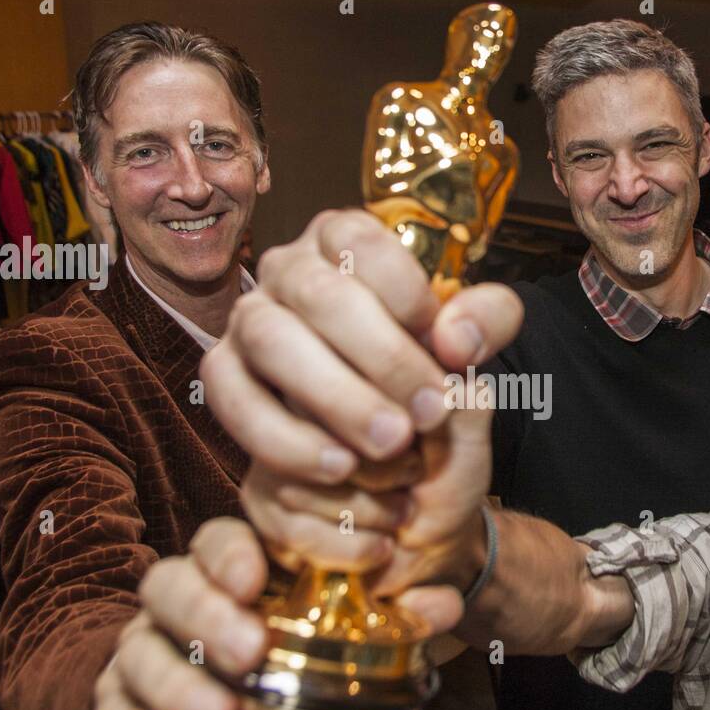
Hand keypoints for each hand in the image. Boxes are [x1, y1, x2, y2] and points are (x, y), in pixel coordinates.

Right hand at [91, 515, 472, 709]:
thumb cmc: (293, 658)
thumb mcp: (347, 636)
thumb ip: (391, 618)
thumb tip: (442, 607)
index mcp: (231, 577)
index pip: (217, 543)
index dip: (228, 554)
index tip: (252, 578)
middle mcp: (180, 607)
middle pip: (167, 587)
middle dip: (203, 616)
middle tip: (247, 652)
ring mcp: (146, 654)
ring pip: (136, 652)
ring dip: (173, 685)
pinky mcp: (121, 707)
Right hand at [199, 207, 521, 598]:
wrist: (388, 440)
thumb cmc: (426, 371)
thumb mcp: (472, 342)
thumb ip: (487, 321)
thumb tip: (455, 338)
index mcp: (347, 241)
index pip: (364, 245)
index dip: (408, 297)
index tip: (449, 352)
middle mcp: (288, 270)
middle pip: (319, 296)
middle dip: (382, 359)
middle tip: (430, 414)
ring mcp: (247, 320)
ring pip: (270, 341)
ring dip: (333, 398)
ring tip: (389, 444)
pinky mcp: (222, 375)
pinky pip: (233, 400)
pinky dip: (284, 440)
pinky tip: (338, 468)